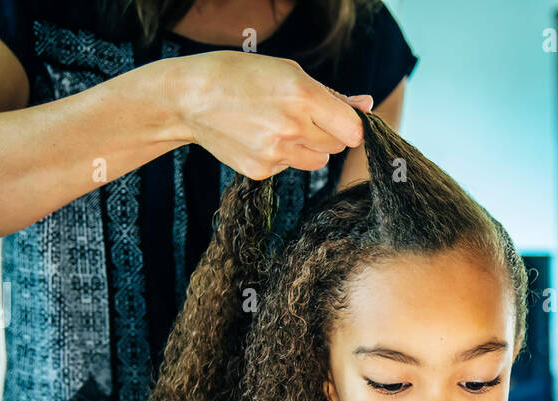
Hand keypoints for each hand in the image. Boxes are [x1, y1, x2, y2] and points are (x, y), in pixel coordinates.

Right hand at [170, 50, 371, 178]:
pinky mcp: (261, 171)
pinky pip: (290, 168)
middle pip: (336, 146)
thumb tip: (366, 106)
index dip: (351, 126)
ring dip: (308, 147)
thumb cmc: (243, 77)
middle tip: (301, 115)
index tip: (341, 121)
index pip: (353, 130)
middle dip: (328, 132)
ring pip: (317, 161)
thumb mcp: (288, 72)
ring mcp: (275, 153)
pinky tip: (259, 136)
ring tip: (279, 125)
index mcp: (303, 95)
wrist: (191, 98)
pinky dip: (283, 156)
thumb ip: (332, 95)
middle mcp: (292, 127)